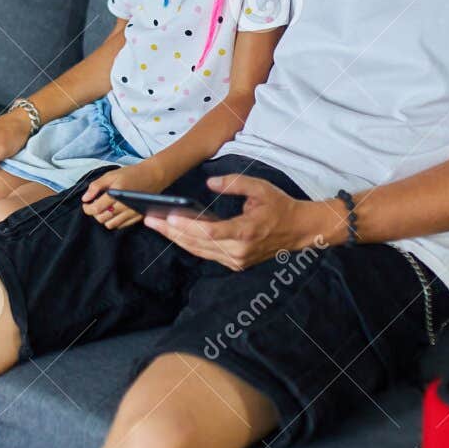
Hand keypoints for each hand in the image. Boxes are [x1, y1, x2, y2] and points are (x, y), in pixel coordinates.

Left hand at [80, 160, 177, 229]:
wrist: (152, 176)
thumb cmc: (131, 174)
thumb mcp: (111, 175)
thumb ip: (96, 186)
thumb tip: (85, 198)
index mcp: (116, 193)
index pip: (96, 209)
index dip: (87, 208)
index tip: (86, 204)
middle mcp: (125, 206)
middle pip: (102, 219)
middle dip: (95, 213)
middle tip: (96, 205)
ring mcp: (132, 213)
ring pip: (111, 225)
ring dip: (105, 218)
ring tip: (105, 209)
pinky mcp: (138, 217)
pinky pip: (121, 226)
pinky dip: (115, 221)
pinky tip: (115, 212)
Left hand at [142, 173, 330, 269]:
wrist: (299, 230)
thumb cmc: (279, 206)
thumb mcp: (260, 187)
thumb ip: (234, 183)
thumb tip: (209, 183)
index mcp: (247, 231)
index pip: (211, 232)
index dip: (187, 226)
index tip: (168, 217)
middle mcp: (240, 251)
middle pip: (198, 244)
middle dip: (171, 232)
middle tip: (149, 219)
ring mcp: (237, 260)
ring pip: (199, 251)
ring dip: (176, 239)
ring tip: (155, 224)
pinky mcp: (235, 263)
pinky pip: (206, 254)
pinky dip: (189, 243)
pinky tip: (174, 232)